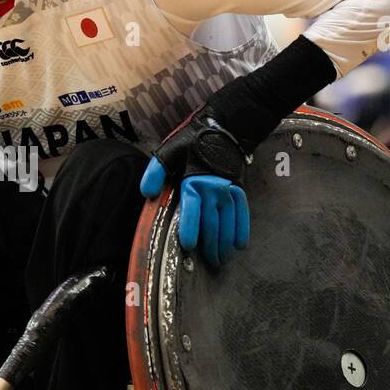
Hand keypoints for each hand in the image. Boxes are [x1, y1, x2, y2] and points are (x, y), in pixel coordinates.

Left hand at [140, 108, 251, 267]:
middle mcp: (214, 190)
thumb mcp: (168, 152)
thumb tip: (146, 193)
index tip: (188, 246)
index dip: (190, 230)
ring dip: (225, 243)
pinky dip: (242, 231)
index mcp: (194, 182)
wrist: (225, 126)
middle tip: (207, 263)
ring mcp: (229, 191)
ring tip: (220, 259)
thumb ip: (155, 173)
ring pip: (228, 223)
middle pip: (212, 223)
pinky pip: (242, 214)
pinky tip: (239, 246)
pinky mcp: (240, 190)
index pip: (192, 212)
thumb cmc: (192, 141)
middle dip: (209, 245)